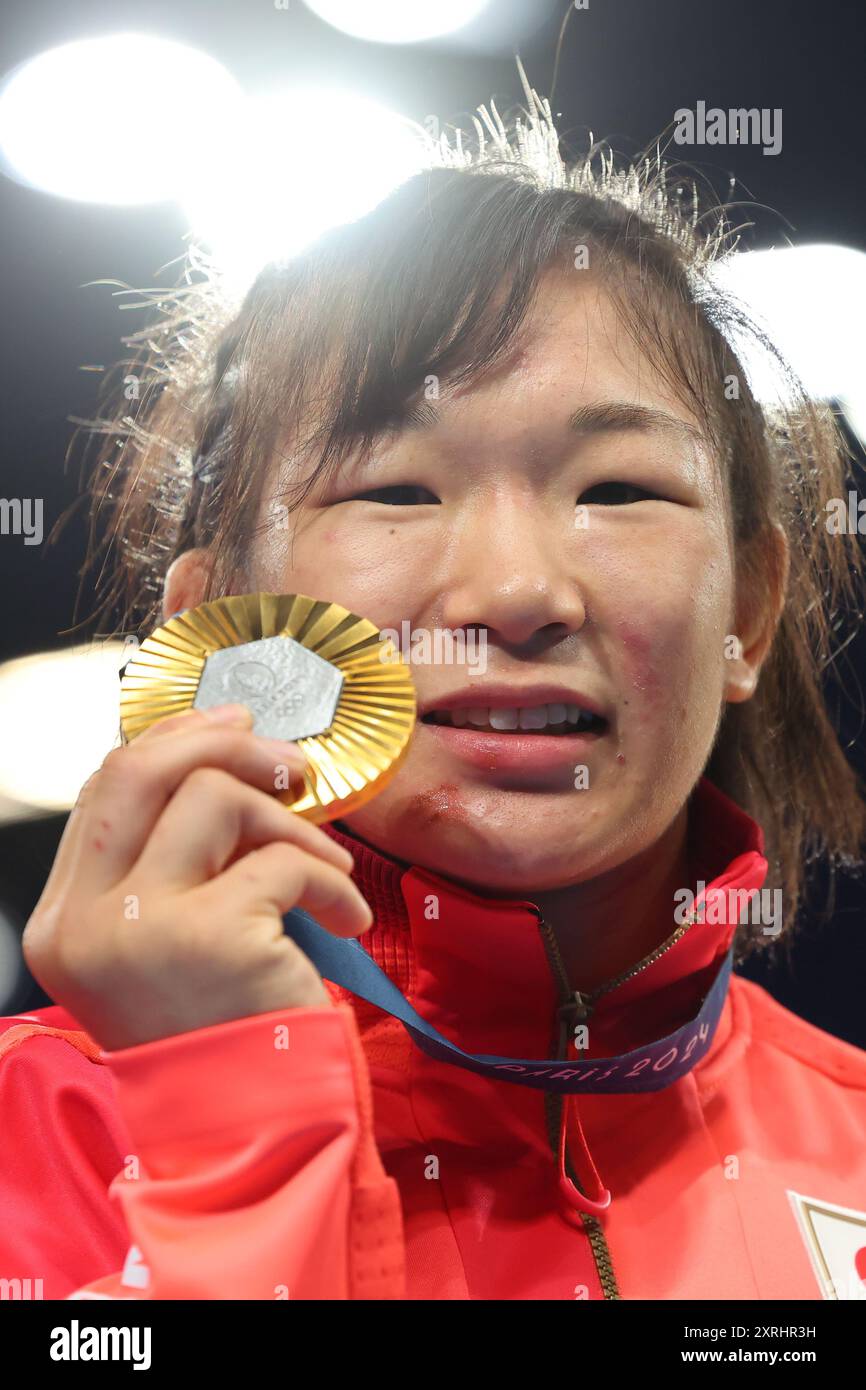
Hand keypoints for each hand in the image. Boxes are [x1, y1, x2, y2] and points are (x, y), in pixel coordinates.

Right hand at [22, 703, 371, 1049]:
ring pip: (212, 798)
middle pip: (138, 771)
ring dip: (289, 823)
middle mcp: (83, 922)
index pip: (102, 791)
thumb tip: (219, 747)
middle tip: (290, 763)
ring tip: (328, 873)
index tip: (231, 726)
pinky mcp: (210, 937)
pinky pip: (279, 859)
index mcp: (63, 919)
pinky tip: (345, 916)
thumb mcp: (171, 937)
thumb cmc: (222, 1026)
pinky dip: (326, 879)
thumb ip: (171, 857)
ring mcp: (138, 928)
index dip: (172, 742)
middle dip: (224, 745)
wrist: (252, 1125)